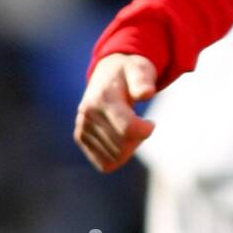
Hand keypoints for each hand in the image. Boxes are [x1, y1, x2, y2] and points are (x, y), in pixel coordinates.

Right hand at [73, 53, 156, 171]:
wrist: (107, 73)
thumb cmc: (129, 72)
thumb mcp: (139, 69)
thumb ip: (143, 80)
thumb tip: (147, 93)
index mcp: (102, 98)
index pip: (128, 129)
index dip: (145, 130)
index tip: (151, 123)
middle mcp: (87, 114)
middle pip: (122, 146)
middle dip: (138, 139)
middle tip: (142, 125)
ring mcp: (82, 127)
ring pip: (114, 158)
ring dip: (130, 149)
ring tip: (131, 130)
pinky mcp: (80, 138)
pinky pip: (104, 163)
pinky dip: (119, 157)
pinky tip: (122, 140)